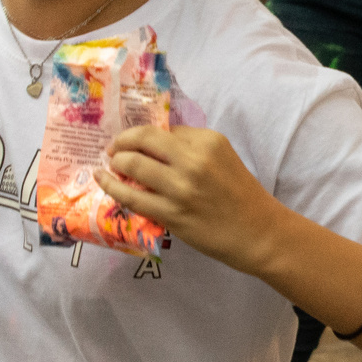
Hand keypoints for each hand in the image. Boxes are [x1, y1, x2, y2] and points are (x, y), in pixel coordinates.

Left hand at [98, 126, 287, 273]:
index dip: (143, 134)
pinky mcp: (172, 213)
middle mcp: (194, 159)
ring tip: (112, 166)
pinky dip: (112, 187)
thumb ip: (193, 148)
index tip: (132, 140)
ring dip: (116, 163)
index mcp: (209, 141)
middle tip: (114, 149)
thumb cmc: (242, 196)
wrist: (259, 232)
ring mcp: (181, 187)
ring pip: (133, 165)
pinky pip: (132, 197)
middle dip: (122, 141)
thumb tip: (155, 146)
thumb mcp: (224, 158)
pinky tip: (103, 182)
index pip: (164, 129)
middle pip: (144, 139)